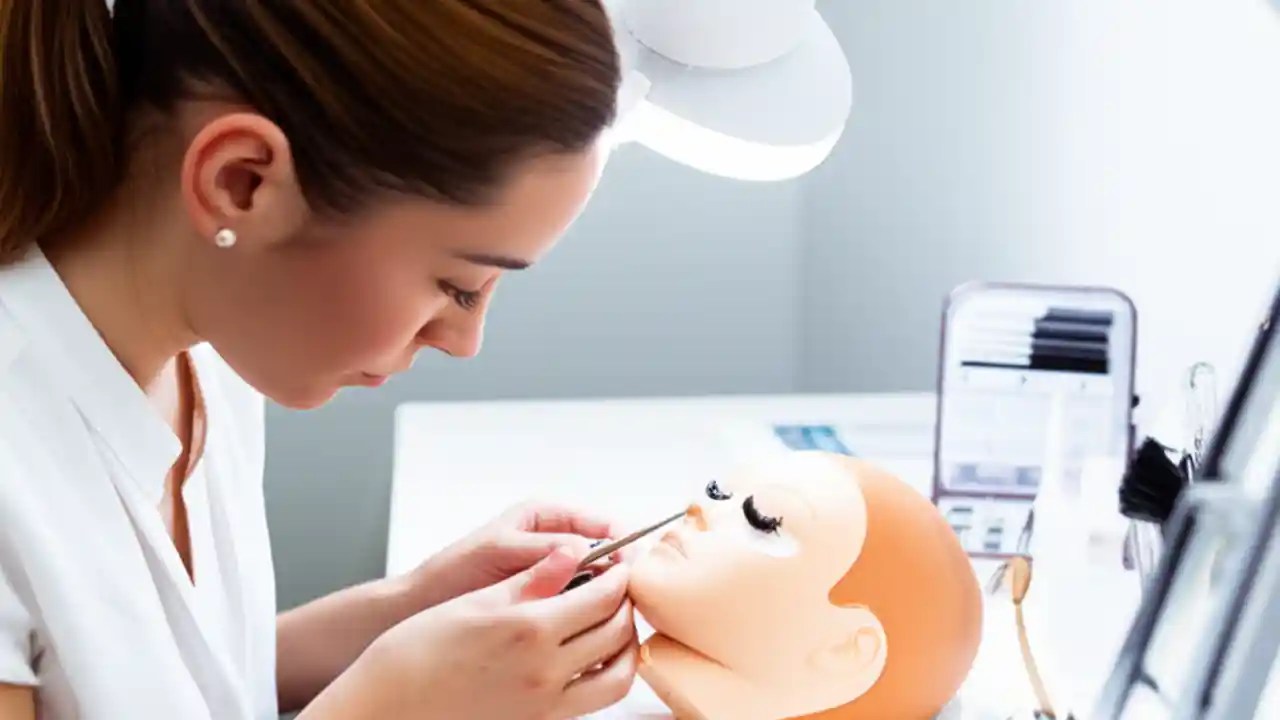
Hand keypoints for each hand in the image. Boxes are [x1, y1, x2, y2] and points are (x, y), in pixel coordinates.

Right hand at [360, 546, 638, 719]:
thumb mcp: (478, 601)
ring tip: (614, 623)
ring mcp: (546, 703)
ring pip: (617, 674)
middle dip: (627, 605)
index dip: (619, 575)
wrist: (389, 704)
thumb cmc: (418, 650)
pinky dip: (606, 675)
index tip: (619, 564)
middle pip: (617, 633)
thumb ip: (533, 578)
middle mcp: (545, 671)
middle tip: (621, 588)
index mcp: (530, 630)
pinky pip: (593, 700)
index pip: (603, 597)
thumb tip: (571, 552)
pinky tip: (592, 657)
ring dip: (627, 645)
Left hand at [409, 500, 627, 608]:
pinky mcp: (552, 601)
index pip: (603, 523)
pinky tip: (596, 628)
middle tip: (632, 596)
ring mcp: (557, 573)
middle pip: (609, 552)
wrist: (424, 607)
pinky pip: (583, 603)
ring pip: (600, 581)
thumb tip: (584, 550)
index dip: (624, 542)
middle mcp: (557, 541)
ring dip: (608, 597)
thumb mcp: (498, 551)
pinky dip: (591, 614)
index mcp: (547, 516)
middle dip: (622, 573)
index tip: (634, 566)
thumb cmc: (453, 572)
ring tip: (616, 615)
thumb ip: (540, 550)